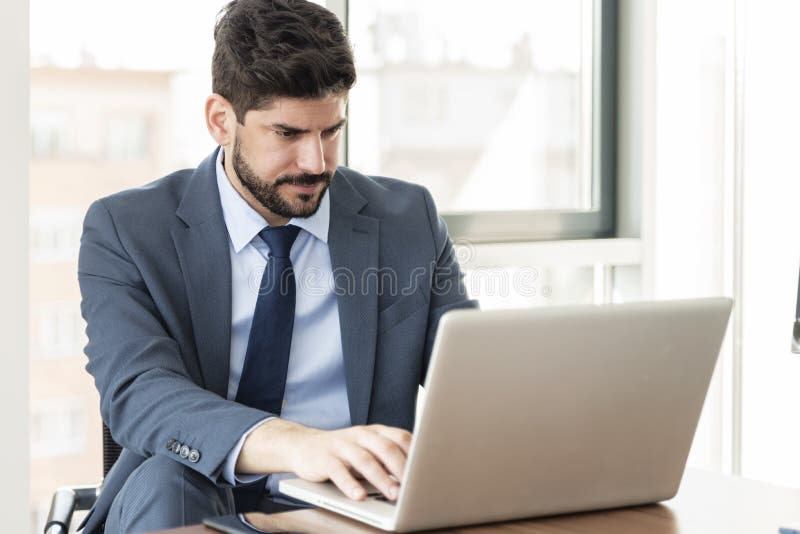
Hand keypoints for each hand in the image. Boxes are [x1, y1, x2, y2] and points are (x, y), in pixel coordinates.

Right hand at [288, 424, 411, 501]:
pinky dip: (350, 485)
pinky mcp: (324, 458)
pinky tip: (360, 497)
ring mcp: (341, 444)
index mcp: (375, 431)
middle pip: (385, 447)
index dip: (415, 453)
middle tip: (412, 487)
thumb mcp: (368, 450)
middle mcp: (360, 434)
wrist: (304, 446)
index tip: (427, 471)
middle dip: (400, 468)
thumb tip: (415, 478)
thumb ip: (387, 459)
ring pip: (364, 459)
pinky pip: (338, 471)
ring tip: (393, 495)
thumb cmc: (344, 452)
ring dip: (381, 478)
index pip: (400, 437)